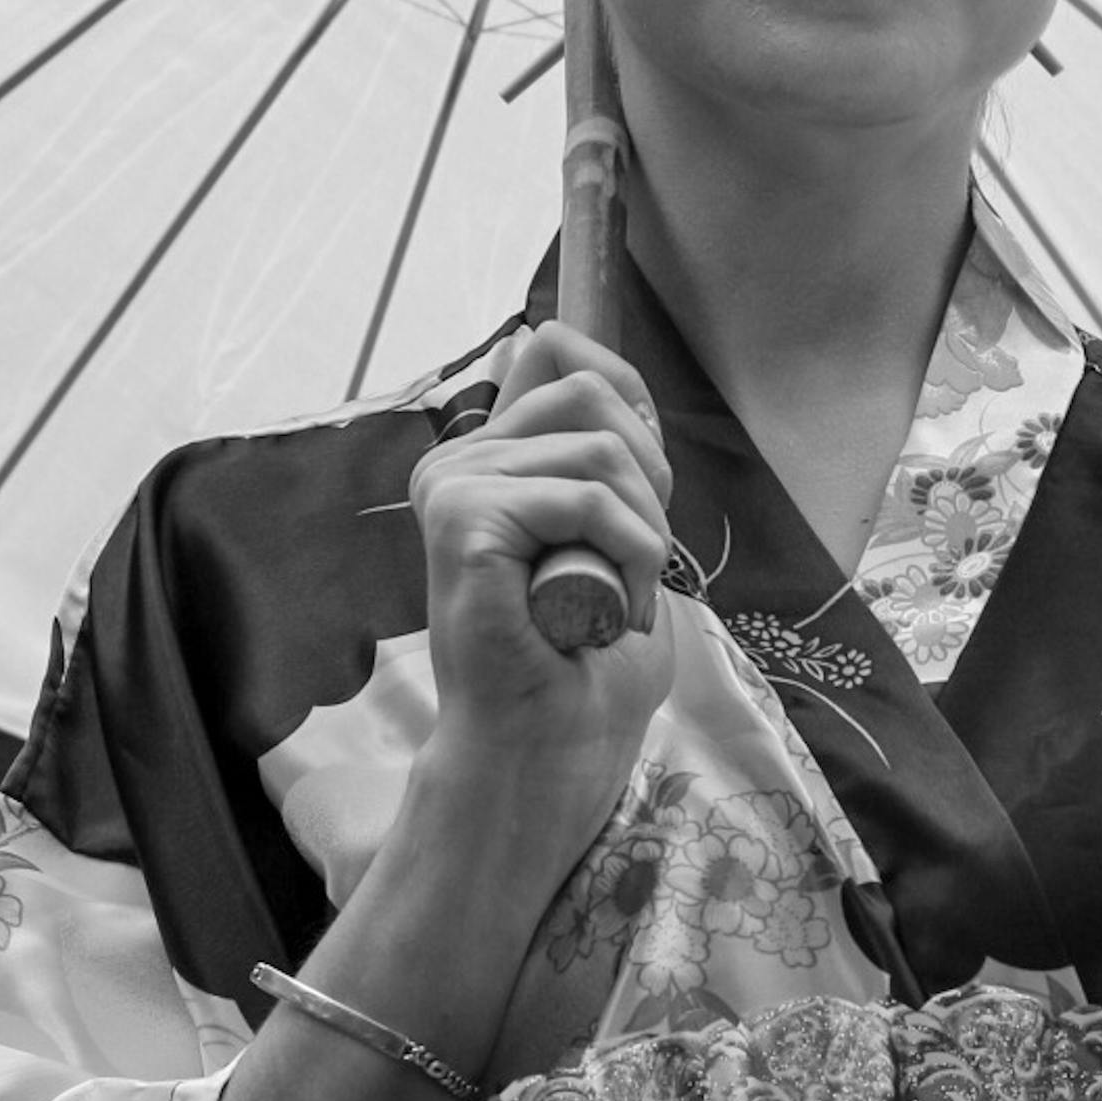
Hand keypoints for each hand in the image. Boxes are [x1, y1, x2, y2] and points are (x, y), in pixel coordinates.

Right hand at [409, 322, 675, 842]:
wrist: (544, 753)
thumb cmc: (583, 666)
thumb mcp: (613, 531)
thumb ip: (596, 450)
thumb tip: (558, 346)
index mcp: (487, 457)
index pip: (565, 356)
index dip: (633, 408)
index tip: (643, 494)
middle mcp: (458, 459)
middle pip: (593, 392)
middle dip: (648, 483)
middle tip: (633, 568)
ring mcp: (453, 484)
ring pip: (601, 449)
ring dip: (644, 535)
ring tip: (618, 603)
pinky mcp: (462, 519)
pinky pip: (586, 498)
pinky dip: (628, 556)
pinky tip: (607, 611)